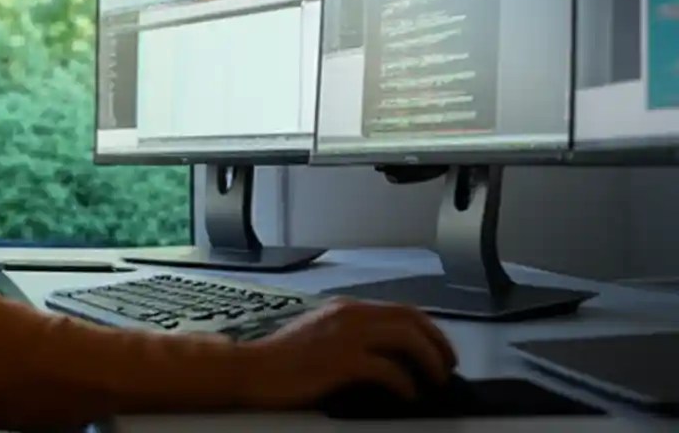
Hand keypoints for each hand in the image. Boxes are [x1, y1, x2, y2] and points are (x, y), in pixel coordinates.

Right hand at [238, 297, 457, 407]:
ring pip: (407, 339)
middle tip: (448, 366)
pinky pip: (388, 370)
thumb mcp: (322, 334)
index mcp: (347, 307)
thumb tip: (389, 354)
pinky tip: (408, 395)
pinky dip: (405, 383)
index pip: (401, 310)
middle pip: (411, 319)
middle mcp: (350, 314)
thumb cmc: (282, 358)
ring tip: (437, 380)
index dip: (428, 329)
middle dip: (437, 342)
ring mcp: (347, 336)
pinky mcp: (342, 361)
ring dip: (429, 360)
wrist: (253, 368)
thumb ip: (352, 335)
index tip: (439, 349)